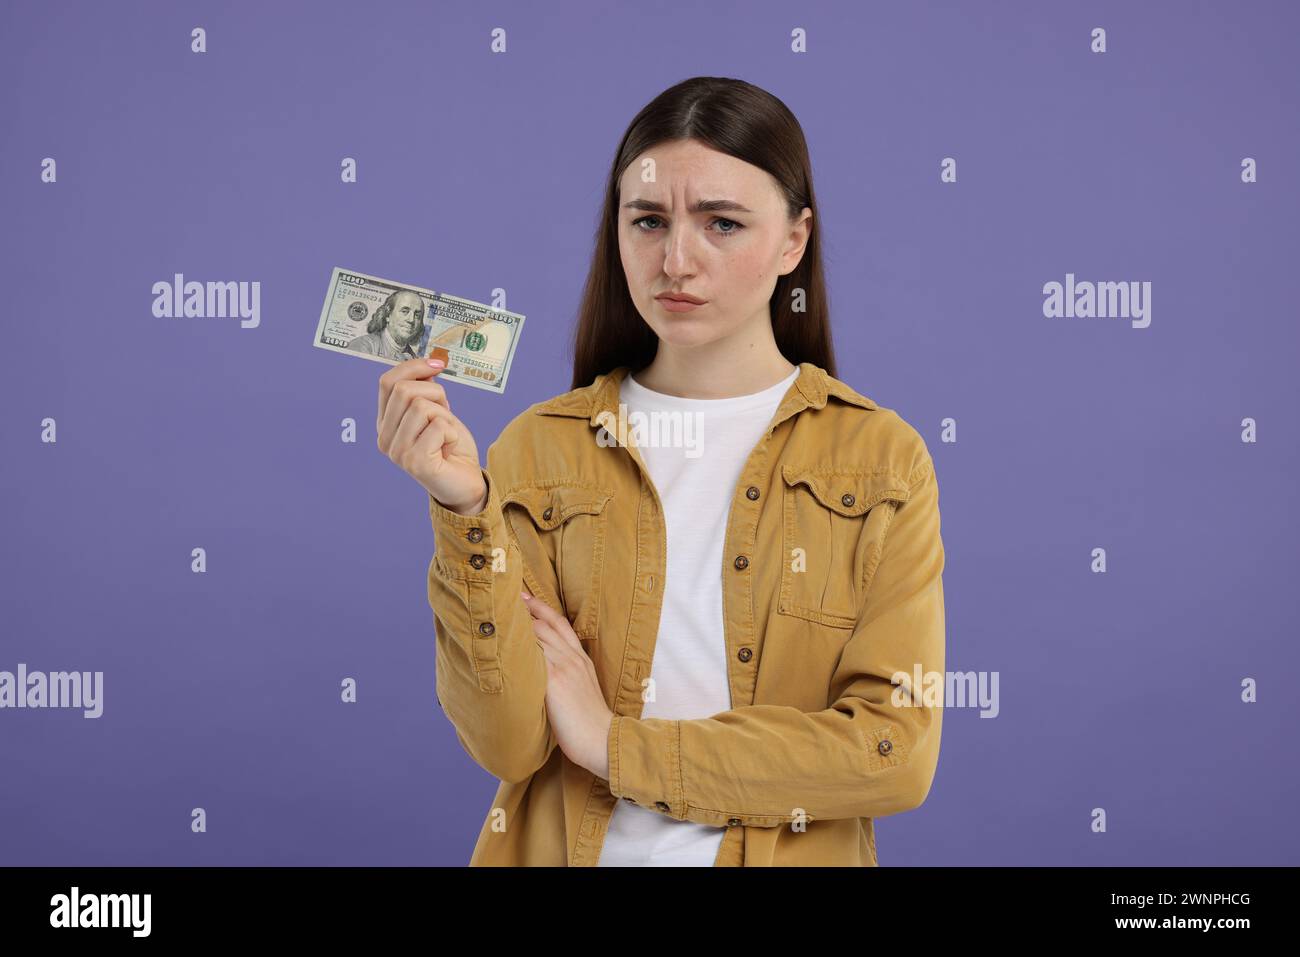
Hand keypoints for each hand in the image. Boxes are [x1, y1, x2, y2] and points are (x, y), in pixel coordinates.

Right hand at [376, 356, 487, 514]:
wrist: (466, 483)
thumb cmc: (451, 447)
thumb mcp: (438, 411)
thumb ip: (425, 390)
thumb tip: (428, 363)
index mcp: (385, 424)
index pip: (387, 382)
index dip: (413, 367)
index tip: (438, 363)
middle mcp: (385, 438)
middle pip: (404, 390)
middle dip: (434, 394)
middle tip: (446, 413)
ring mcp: (397, 452)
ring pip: (421, 406)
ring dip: (445, 416)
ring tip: (446, 435)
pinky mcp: (415, 462)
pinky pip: (438, 426)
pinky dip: (452, 432)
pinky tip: (449, 449)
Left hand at [521, 590, 612, 778]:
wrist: (603, 740)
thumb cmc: (590, 723)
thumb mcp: (584, 690)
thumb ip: (569, 676)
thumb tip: (545, 674)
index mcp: (581, 660)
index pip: (561, 625)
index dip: (542, 609)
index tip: (526, 596)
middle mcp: (573, 658)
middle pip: (546, 625)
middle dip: (526, 608)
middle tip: (506, 594)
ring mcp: (564, 668)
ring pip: (539, 635)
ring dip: (519, 622)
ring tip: (501, 610)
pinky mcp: (554, 682)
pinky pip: (534, 656)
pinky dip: (520, 644)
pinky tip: (503, 639)